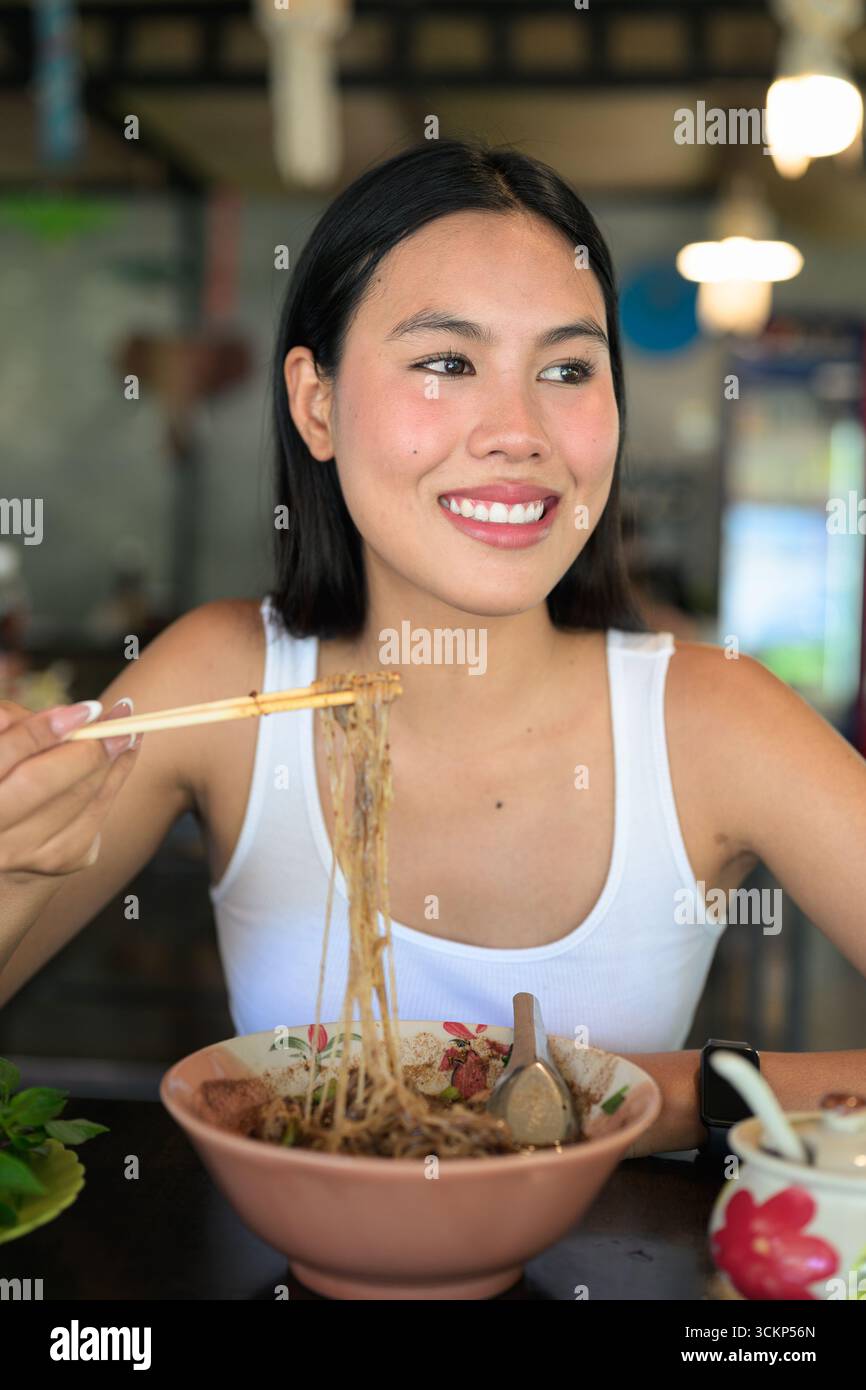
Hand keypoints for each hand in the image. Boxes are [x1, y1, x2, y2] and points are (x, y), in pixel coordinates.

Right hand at [0, 697, 142, 878]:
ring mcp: (21, 851)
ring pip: (78, 797)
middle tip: (121, 718)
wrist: (10, 839)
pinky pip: (97, 812)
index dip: (45, 727)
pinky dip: (116, 779)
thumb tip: (69, 715)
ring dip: (111, 759)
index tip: (85, 709)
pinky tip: (125, 756)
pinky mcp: (58, 860)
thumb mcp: (3, 747)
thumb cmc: (7, 775)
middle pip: (42, 780)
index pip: (7, 752)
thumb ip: (16, 727)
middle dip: (86, 746)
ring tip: (128, 731)